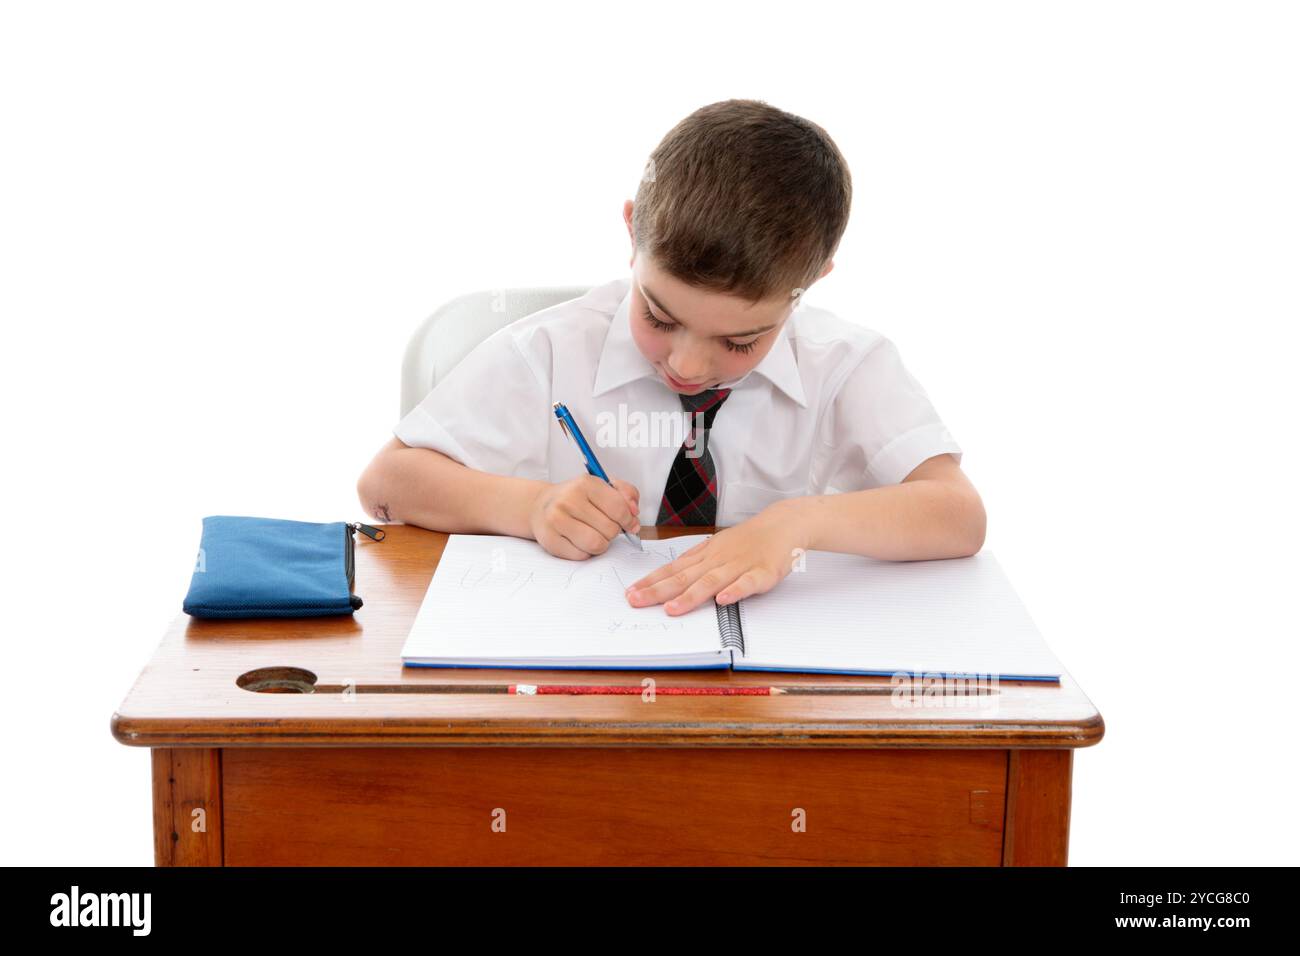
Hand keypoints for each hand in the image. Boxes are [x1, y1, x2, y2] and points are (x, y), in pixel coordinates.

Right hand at [529, 475, 640, 559]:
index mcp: (585, 483)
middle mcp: (568, 500)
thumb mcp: (602, 486)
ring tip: (593, 534)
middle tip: (603, 525)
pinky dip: (585, 552)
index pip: (619, 508)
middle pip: (610, 529)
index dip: (629, 520)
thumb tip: (634, 512)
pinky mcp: (550, 540)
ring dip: (601, 544)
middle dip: (613, 531)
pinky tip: (578, 540)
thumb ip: (626, 494)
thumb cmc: (576, 498)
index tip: (629, 523)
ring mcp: (556, 521)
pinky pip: (581, 556)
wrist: (540, 505)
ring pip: (597, 545)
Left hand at [624, 500, 809, 614]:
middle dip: (658, 590)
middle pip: (684, 576)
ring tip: (671, 608)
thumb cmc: (749, 539)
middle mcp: (718, 560)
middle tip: (636, 601)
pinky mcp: (763, 572)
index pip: (673, 569)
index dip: (651, 581)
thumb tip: (668, 577)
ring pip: (711, 581)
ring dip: (690, 595)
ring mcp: (740, 566)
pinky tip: (723, 600)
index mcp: (706, 555)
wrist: (784, 524)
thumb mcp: (717, 546)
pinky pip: (748, 583)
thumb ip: (696, 562)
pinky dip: (735, 591)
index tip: (631, 592)